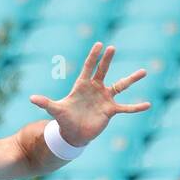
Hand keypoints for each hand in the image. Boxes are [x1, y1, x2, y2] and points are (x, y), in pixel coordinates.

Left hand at [29, 43, 150, 148]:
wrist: (73, 134)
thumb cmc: (65, 119)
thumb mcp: (55, 110)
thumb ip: (45, 102)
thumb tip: (31, 98)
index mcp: (82, 86)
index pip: (88, 67)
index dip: (93, 57)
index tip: (99, 45)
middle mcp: (96, 89)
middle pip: (103, 71)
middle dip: (107, 60)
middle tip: (112, 48)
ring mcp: (104, 99)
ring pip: (120, 86)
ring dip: (131, 79)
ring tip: (144, 71)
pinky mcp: (110, 111)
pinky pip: (126, 108)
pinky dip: (136, 107)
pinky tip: (147, 104)